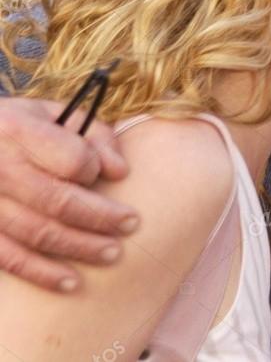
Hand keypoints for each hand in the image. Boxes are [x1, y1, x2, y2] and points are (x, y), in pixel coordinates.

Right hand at [0, 98, 136, 291]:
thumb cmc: (24, 128)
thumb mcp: (56, 116)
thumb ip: (94, 137)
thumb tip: (120, 172)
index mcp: (16, 129)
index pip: (69, 158)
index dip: (93, 169)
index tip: (105, 175)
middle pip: (56, 200)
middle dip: (100, 217)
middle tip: (131, 226)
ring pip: (35, 233)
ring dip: (79, 248)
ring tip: (112, 254)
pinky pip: (8, 258)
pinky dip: (41, 273)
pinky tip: (71, 282)